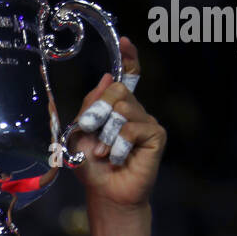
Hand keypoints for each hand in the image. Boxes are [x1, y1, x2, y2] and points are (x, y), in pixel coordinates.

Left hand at [65, 38, 165, 208]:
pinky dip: (118, 145)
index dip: (129, 58)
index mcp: (117, 107)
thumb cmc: (92, 167)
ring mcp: (147, 122)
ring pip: (124, 109)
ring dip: (106, 134)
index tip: (125, 41)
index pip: (128, 76)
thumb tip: (106, 77)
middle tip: (90, 131)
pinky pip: (133, 128)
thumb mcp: (80, 133)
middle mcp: (135, 111)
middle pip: (118, 90)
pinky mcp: (156, 136)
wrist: (105, 193)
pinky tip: (117, 159)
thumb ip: (90, 106)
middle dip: (99, 110)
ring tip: (103, 153)